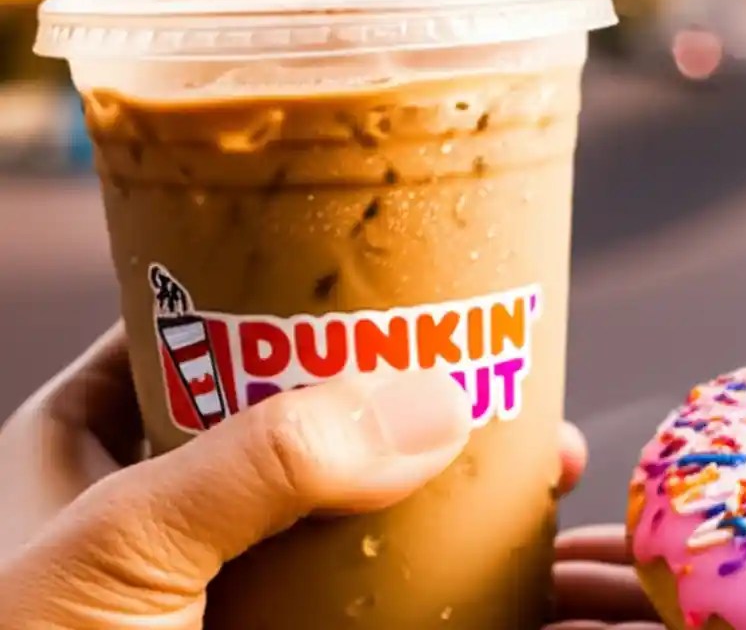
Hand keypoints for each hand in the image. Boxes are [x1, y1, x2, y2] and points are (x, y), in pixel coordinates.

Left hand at [0, 322, 589, 628]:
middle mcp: (175, 503)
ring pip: (363, 500)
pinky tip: (516, 550)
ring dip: (451, 475)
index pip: (201, 330)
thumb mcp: (123, 545)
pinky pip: (394, 588)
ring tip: (535, 449)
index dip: (293, 293)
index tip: (393, 274)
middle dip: (406, 386)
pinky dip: (460, 567)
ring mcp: (239, 578)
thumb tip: (423, 407)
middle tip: (490, 361)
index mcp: (92, 445)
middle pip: (309, 411)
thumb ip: (259, 463)